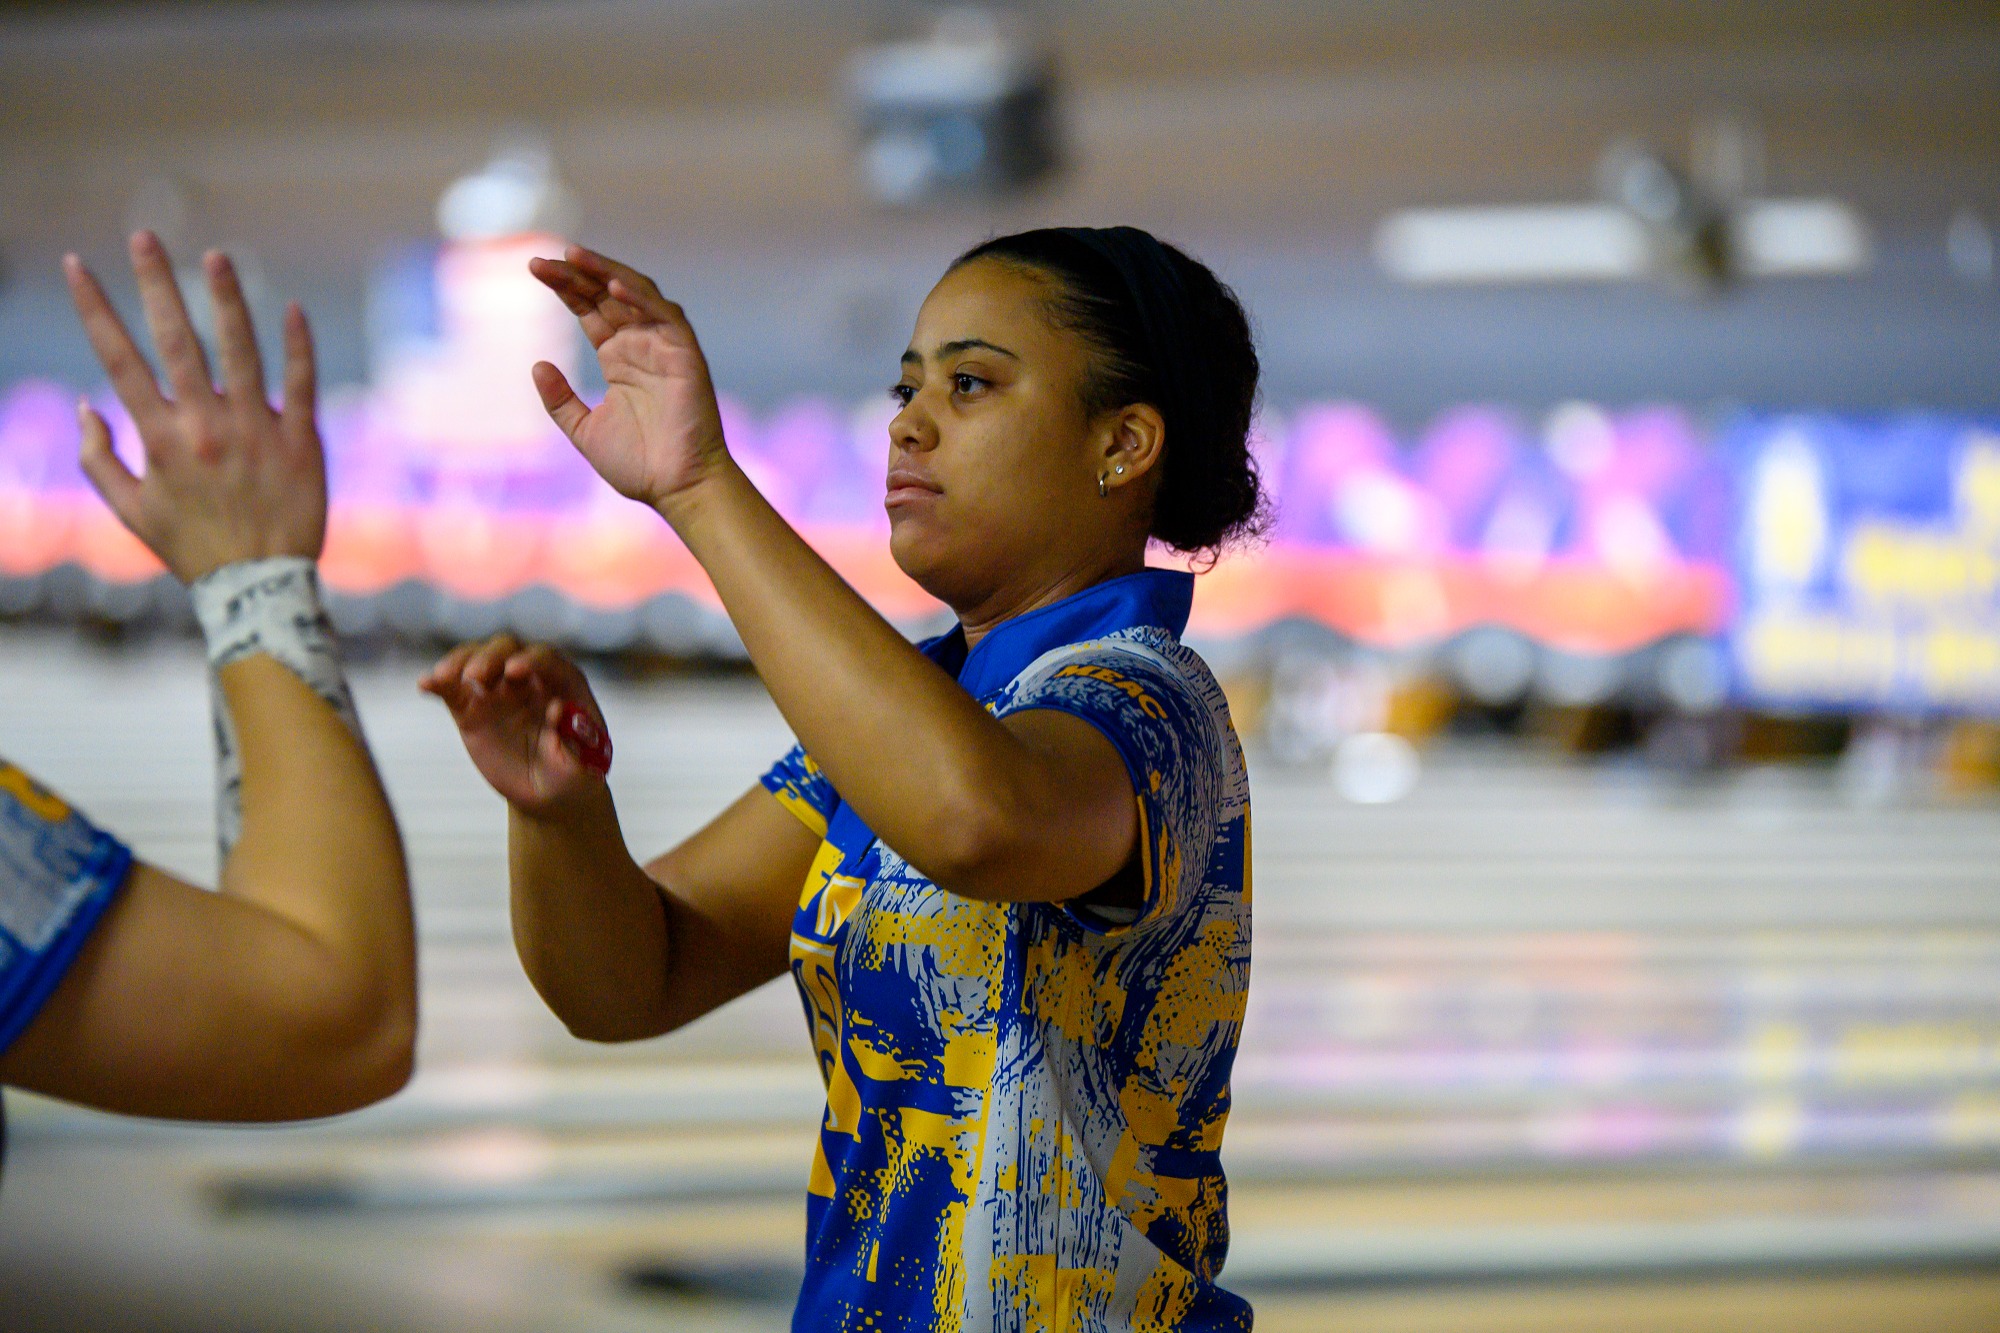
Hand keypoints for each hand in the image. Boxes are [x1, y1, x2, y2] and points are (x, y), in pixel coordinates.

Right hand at [63, 232, 325, 583]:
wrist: (259, 586)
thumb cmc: (191, 547)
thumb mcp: (129, 510)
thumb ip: (98, 458)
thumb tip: (86, 404)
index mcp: (160, 438)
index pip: (119, 360)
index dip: (95, 309)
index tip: (77, 265)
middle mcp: (206, 426)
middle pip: (177, 341)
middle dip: (157, 283)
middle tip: (145, 236)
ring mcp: (257, 430)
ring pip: (243, 351)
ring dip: (228, 300)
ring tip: (217, 256)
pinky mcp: (302, 440)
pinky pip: (303, 383)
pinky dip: (299, 345)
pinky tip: (293, 309)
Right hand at [421, 635, 610, 815]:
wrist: (547, 792)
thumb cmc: (572, 774)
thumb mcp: (583, 765)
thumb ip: (575, 739)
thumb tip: (558, 710)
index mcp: (563, 683)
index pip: (546, 659)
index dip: (531, 660)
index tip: (514, 671)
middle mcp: (529, 677)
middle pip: (508, 650)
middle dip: (491, 658)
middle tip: (476, 676)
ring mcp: (498, 689)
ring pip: (477, 660)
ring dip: (461, 662)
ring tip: (444, 676)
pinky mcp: (471, 707)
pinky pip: (453, 689)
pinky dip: (438, 683)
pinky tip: (425, 684)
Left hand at [528, 246, 730, 509]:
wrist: (677, 488)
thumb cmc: (639, 465)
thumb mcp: (585, 430)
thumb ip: (560, 400)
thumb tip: (537, 364)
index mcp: (618, 359)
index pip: (589, 309)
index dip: (565, 287)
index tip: (534, 268)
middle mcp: (641, 345)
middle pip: (606, 294)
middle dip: (575, 273)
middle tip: (541, 261)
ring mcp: (664, 346)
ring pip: (634, 293)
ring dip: (605, 271)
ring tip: (572, 256)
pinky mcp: (685, 354)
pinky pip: (665, 315)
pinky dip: (640, 297)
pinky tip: (613, 286)